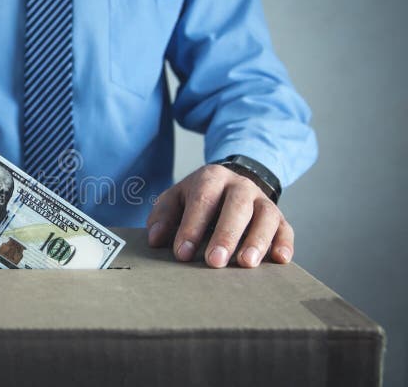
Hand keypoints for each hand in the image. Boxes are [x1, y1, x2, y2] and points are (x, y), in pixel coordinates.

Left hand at [146, 164, 293, 267]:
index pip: (202, 199)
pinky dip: (284, 244)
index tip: (182, 253)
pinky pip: (286, 229)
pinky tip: (280, 260)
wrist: (230, 185)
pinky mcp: (279, 218)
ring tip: (246, 263)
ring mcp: (262, 201)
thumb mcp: (175, 199)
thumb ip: (163, 217)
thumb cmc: (197, 199)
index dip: (192, 227)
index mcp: (211, 178)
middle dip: (225, 234)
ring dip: (257, 240)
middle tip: (214, 261)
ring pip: (266, 216)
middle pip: (237, 206)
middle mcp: (240, 186)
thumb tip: (155, 240)